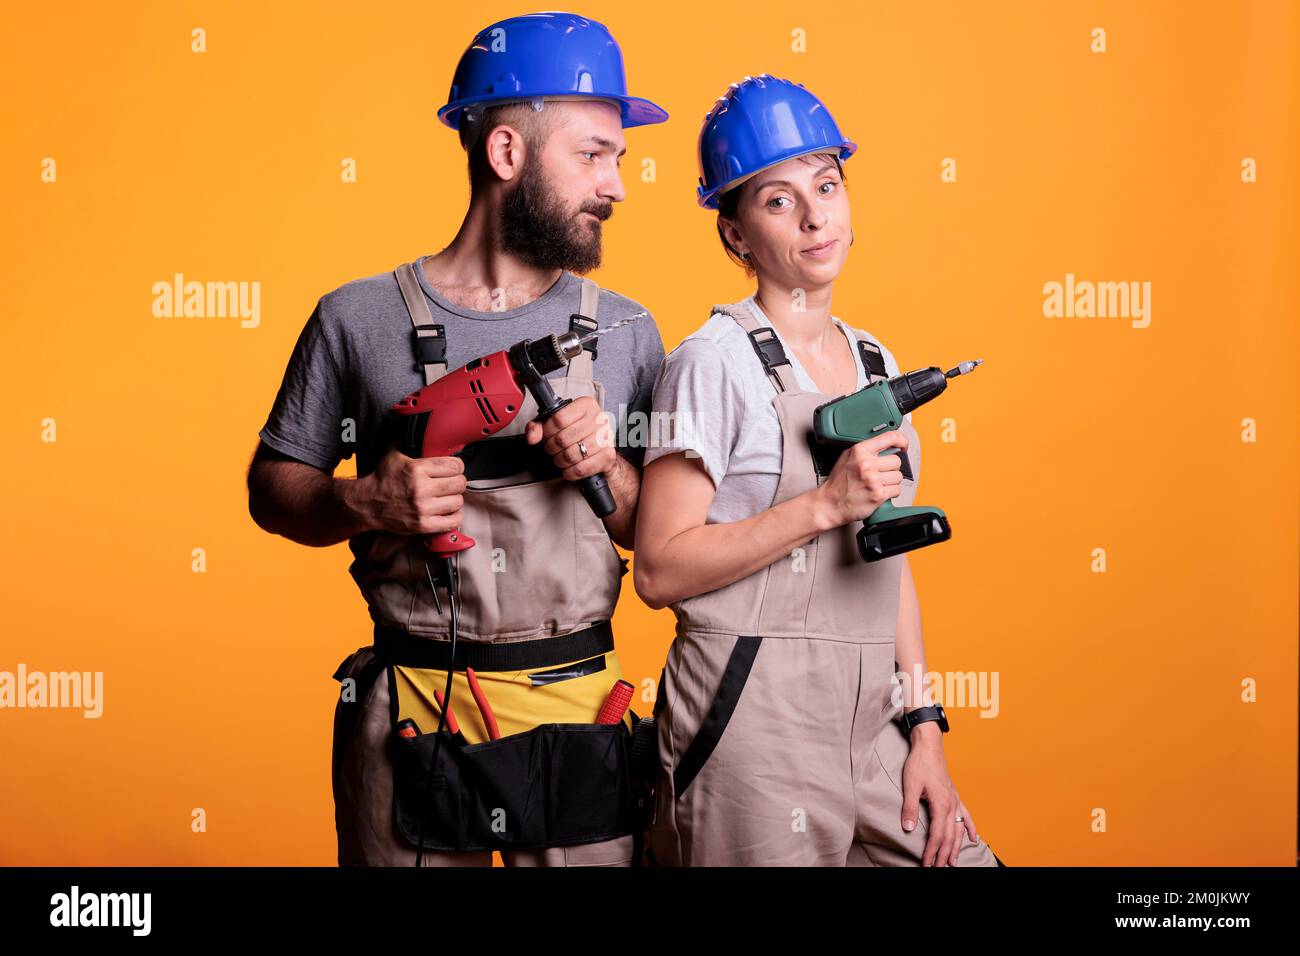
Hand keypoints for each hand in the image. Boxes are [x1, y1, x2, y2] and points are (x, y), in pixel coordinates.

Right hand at [357, 444, 465, 535]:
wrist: (367, 504)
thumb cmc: (382, 480)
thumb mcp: (394, 455)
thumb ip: (410, 443)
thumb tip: (423, 432)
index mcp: (417, 469)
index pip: (455, 466)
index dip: (457, 466)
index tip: (454, 469)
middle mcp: (421, 489)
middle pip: (459, 483)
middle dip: (458, 481)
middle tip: (452, 483)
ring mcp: (423, 508)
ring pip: (458, 501)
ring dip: (455, 499)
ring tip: (447, 497)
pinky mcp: (423, 525)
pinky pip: (452, 521)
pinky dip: (454, 516)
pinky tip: (448, 511)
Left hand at [524, 396, 616, 481]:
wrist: (601, 448)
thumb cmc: (578, 434)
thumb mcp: (557, 424)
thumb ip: (539, 426)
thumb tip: (532, 437)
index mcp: (586, 405)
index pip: (559, 418)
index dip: (547, 430)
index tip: (547, 434)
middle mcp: (598, 419)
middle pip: (562, 438)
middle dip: (551, 447)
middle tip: (553, 448)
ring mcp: (605, 438)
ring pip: (570, 455)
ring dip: (560, 460)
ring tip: (560, 457)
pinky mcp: (607, 456)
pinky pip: (580, 469)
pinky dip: (569, 472)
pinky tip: (569, 467)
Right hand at [813, 429, 908, 529]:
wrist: (829, 504)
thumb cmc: (838, 483)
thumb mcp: (847, 457)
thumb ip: (866, 450)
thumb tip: (886, 446)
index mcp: (860, 451)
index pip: (890, 438)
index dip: (901, 440)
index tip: (903, 446)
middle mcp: (866, 464)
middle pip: (896, 461)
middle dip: (891, 468)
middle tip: (881, 473)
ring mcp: (872, 480)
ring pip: (898, 476)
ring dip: (891, 481)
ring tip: (879, 484)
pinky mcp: (878, 495)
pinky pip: (897, 490)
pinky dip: (891, 493)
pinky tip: (880, 492)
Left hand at [900, 732, 978, 865]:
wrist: (929, 747)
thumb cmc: (919, 764)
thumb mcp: (910, 786)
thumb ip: (910, 808)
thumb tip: (909, 828)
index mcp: (940, 804)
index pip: (936, 835)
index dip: (932, 851)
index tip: (927, 864)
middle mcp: (951, 804)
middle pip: (949, 836)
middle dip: (944, 855)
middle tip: (940, 869)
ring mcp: (955, 801)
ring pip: (958, 830)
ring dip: (956, 848)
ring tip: (954, 862)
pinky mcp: (955, 796)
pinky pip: (966, 816)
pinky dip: (970, 829)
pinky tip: (973, 839)